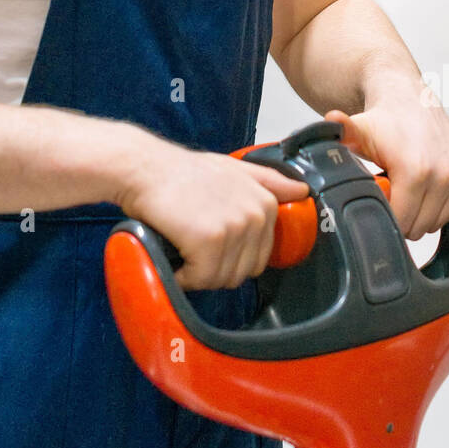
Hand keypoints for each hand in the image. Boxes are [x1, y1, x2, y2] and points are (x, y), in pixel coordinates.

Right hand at [114, 139, 309, 290]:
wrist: (146, 168)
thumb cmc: (183, 173)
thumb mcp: (233, 169)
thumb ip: (269, 181)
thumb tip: (303, 190)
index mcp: (266, 203)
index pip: (258, 259)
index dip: (229, 257)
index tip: (208, 240)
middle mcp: (257, 215)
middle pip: (241, 272)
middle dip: (214, 267)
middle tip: (192, 243)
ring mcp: (235, 227)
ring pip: (222, 279)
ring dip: (197, 272)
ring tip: (183, 244)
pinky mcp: (211, 240)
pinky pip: (202, 278)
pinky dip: (184, 275)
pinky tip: (174, 253)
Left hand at [323, 80, 448, 239]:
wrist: (410, 98)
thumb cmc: (384, 120)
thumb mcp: (358, 129)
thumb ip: (342, 132)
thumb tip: (331, 121)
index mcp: (416, 170)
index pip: (402, 223)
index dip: (385, 217)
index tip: (378, 200)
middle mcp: (445, 173)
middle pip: (420, 226)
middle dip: (403, 216)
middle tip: (392, 192)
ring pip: (439, 221)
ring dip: (422, 212)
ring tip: (407, 186)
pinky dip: (440, 204)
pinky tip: (425, 185)